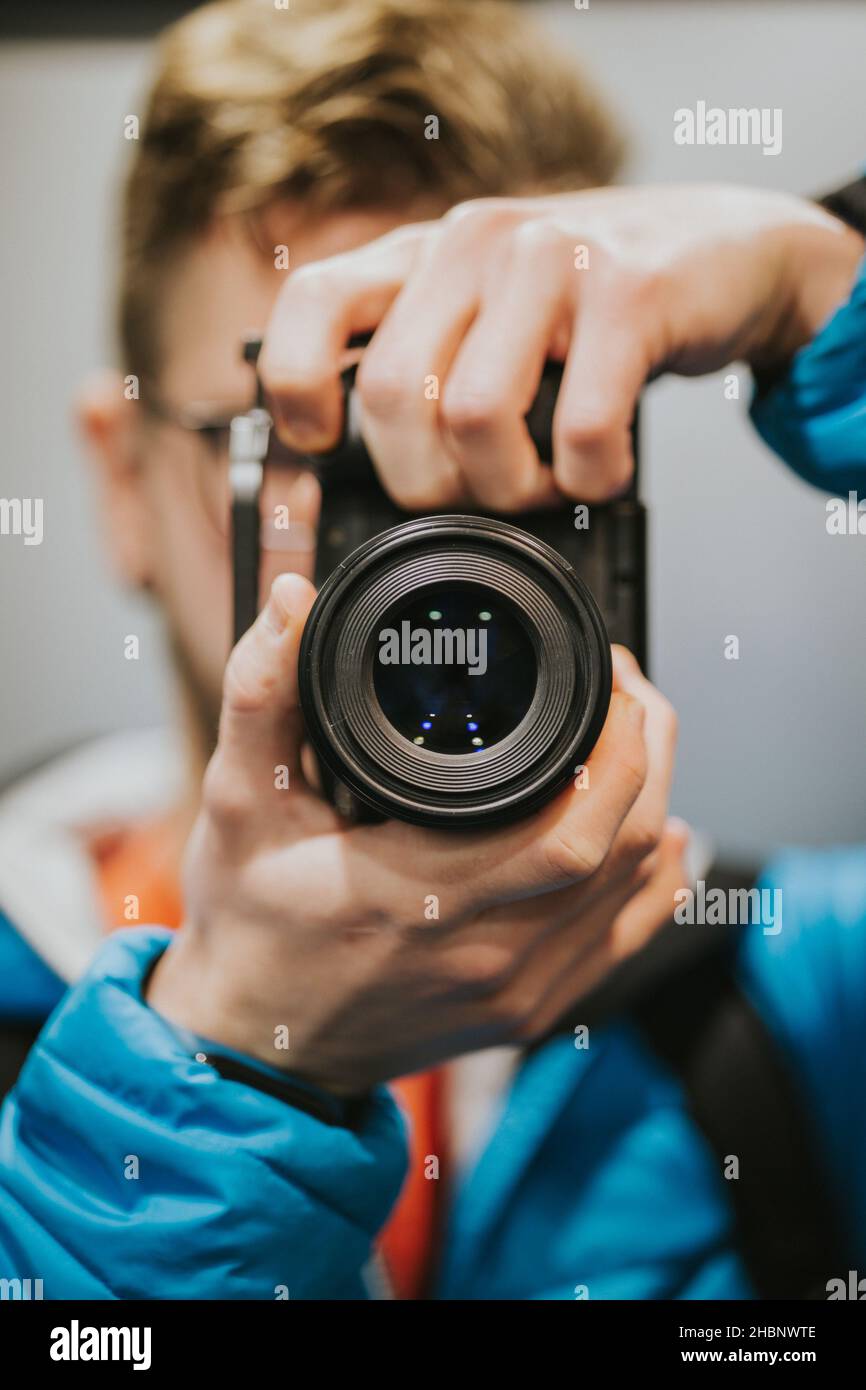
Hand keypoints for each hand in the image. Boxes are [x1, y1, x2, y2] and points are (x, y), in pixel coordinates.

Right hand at [146, 572, 683, 1094]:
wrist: (254, 1048)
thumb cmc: (247, 929)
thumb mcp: (237, 804)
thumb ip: (262, 696)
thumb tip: (290, 603)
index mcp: (421, 899)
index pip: (575, 828)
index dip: (619, 744)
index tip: (607, 677)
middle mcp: (487, 956)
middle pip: (625, 850)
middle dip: (647, 752)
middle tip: (624, 689)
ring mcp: (517, 994)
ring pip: (635, 893)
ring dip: (655, 805)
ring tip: (637, 739)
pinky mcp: (528, 1013)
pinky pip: (623, 942)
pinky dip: (655, 882)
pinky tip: (662, 838)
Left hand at [259, 184, 862, 505]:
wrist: (731, 247)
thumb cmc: (597, 302)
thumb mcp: (492, 313)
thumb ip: (427, 361)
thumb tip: (358, 470)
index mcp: (424, 252)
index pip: (313, 303)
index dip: (299, 391)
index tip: (326, 446)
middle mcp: (473, 242)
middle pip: (391, 396)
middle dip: (428, 483)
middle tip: (479, 493)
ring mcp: (550, 259)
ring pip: (475, 418)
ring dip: (510, 489)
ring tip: (546, 484)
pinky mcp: (628, 292)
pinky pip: (579, 429)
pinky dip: (589, 480)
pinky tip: (604, 469)